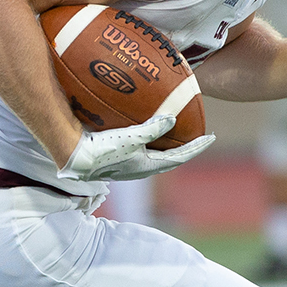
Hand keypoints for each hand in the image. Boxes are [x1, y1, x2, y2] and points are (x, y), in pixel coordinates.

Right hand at [57, 113, 214, 181]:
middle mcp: (140, 168)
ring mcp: (128, 165)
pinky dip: (149, 140)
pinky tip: (143, 128)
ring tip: (174, 133)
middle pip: (169, 158)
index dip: (197, 147)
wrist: (74, 159)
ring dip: (166, 145)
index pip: (180, 157)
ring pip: (154, 155)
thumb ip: (152, 129)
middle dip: (184, 147)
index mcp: (147, 166)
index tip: (212, 138)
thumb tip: (172, 118)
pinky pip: (140, 149)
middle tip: (197, 136)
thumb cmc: (102, 150)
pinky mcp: (116, 159)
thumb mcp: (130, 138)